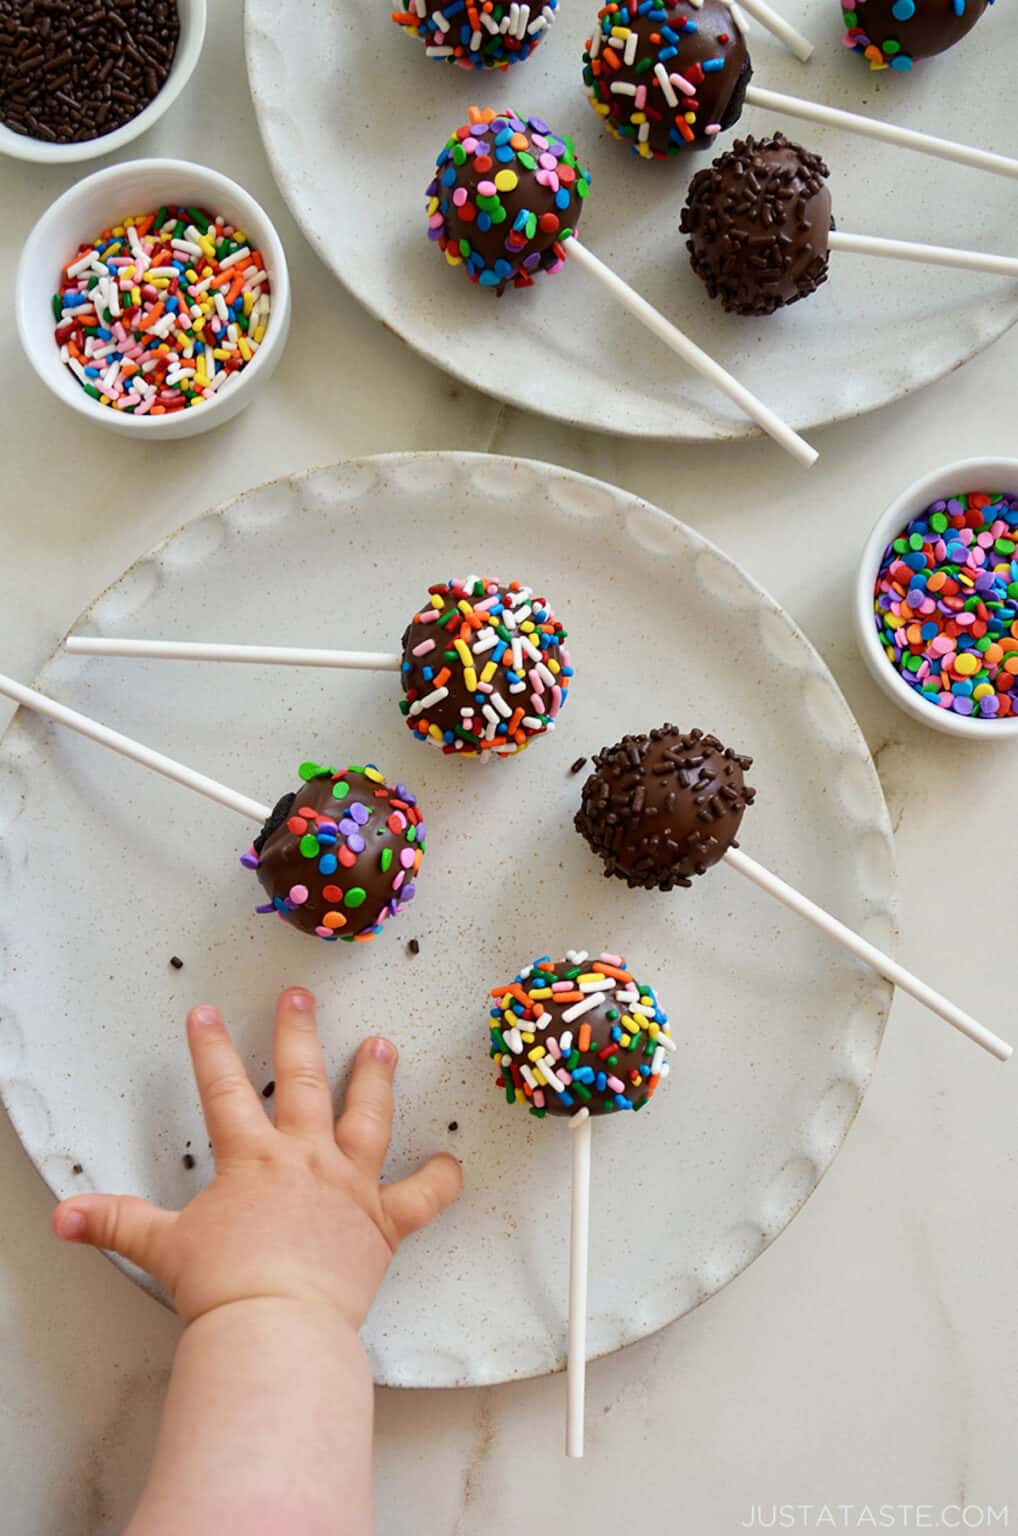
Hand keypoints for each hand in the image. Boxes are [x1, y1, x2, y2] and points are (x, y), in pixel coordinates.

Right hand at [51, 987, 461, 1330]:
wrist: (275, 1326)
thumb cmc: (222, 1287)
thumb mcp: (162, 1248)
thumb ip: (118, 1223)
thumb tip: (64, 1217)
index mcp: (253, 1159)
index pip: (223, 1090)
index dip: (210, 1048)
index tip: (206, 1013)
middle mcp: (306, 1159)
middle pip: (303, 1082)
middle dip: (297, 1034)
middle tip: (300, 997)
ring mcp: (350, 1185)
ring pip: (369, 1119)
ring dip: (375, 1080)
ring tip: (383, 1046)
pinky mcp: (384, 1222)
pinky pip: (422, 1197)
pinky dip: (441, 1181)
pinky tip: (453, 1163)